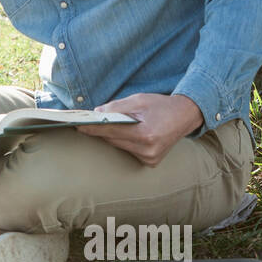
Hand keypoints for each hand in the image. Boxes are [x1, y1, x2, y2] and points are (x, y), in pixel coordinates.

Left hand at [75, 93, 203, 166]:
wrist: (185, 116)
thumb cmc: (161, 105)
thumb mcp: (138, 100)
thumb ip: (116, 107)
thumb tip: (95, 113)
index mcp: (145, 133)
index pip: (111, 130)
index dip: (92, 127)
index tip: (77, 124)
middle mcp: (148, 150)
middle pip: (112, 140)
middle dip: (99, 130)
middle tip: (84, 122)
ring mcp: (150, 158)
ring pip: (118, 146)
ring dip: (110, 136)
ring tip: (99, 126)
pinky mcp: (150, 162)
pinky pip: (127, 150)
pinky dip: (122, 141)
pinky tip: (122, 133)